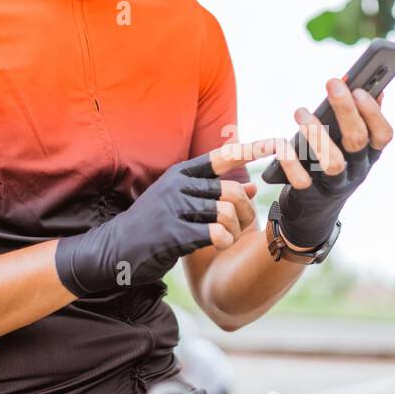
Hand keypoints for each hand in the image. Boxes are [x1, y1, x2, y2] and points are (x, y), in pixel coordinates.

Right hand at [54, 140, 273, 297]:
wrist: (115, 249)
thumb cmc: (154, 226)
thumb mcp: (182, 203)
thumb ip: (216, 194)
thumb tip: (254, 186)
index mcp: (182, 173)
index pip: (224, 156)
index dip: (253, 149)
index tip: (279, 144)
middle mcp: (178, 185)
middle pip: (231, 191)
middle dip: (245, 212)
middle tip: (242, 228)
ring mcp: (173, 207)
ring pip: (225, 212)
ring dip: (233, 231)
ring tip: (226, 239)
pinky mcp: (172, 232)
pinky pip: (215, 233)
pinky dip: (223, 242)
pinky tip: (216, 246)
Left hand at [270, 78, 393, 247]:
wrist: (314, 215)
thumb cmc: (333, 168)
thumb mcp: (351, 148)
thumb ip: (362, 120)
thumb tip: (377, 89)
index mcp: (369, 156)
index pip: (383, 135)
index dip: (373, 113)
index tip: (359, 89)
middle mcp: (356, 172)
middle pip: (357, 141)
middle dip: (345, 110)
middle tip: (332, 83)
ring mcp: (334, 186)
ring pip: (332, 162)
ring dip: (316, 134)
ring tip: (301, 112)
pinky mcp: (310, 197)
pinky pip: (302, 181)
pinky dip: (291, 162)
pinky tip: (282, 144)